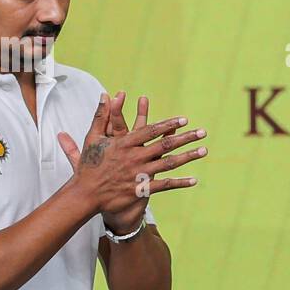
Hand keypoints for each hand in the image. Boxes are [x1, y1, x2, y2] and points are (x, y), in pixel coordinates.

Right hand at [57, 91, 206, 220]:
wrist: (86, 195)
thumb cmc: (89, 166)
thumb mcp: (92, 138)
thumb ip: (101, 115)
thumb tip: (106, 95)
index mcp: (125, 143)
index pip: (151, 131)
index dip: (168, 124)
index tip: (184, 119)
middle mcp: (135, 157)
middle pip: (165, 145)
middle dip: (186, 138)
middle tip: (202, 132)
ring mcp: (139, 173)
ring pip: (169, 163)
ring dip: (188, 156)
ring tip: (204, 150)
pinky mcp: (141, 189)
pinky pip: (165, 185)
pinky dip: (180, 183)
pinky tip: (194, 179)